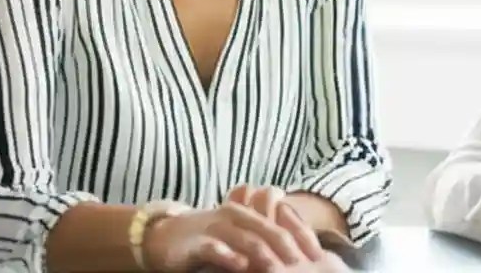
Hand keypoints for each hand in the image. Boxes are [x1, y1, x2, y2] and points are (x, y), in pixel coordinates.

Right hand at [142, 187, 348, 271]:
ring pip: (246, 238)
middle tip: (302, 266)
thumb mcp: (237, 236)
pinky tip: (240, 266)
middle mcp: (235, 216)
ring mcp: (216, 227)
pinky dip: (229, 256)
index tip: (316, 258)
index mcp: (249, 213)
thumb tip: (295, 251)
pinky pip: (215, 247)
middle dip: (287, 249)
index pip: (281, 225)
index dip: (299, 241)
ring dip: (263, 254)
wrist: (164, 237)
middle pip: (268, 231)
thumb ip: (262, 239)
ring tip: (277, 268)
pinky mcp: (197, 241)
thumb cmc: (207, 239)